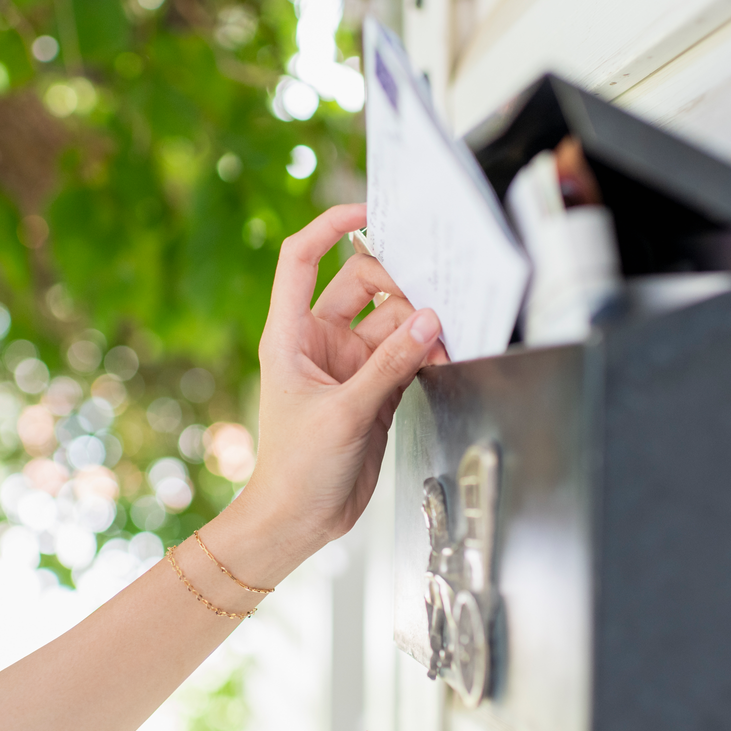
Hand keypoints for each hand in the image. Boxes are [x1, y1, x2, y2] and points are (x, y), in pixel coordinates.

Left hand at [229, 204, 447, 568]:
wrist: (298, 520)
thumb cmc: (294, 470)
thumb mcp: (344, 413)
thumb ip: (389, 366)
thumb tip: (428, 321)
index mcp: (289, 334)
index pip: (302, 258)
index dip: (329, 225)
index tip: (368, 210)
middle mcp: (318, 342)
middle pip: (362, 284)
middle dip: (398, 288)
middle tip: (426, 308)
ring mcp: (348, 365)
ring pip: (392, 321)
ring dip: (418, 326)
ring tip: (438, 344)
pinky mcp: (374, 389)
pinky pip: (405, 354)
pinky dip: (424, 351)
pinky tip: (441, 355)